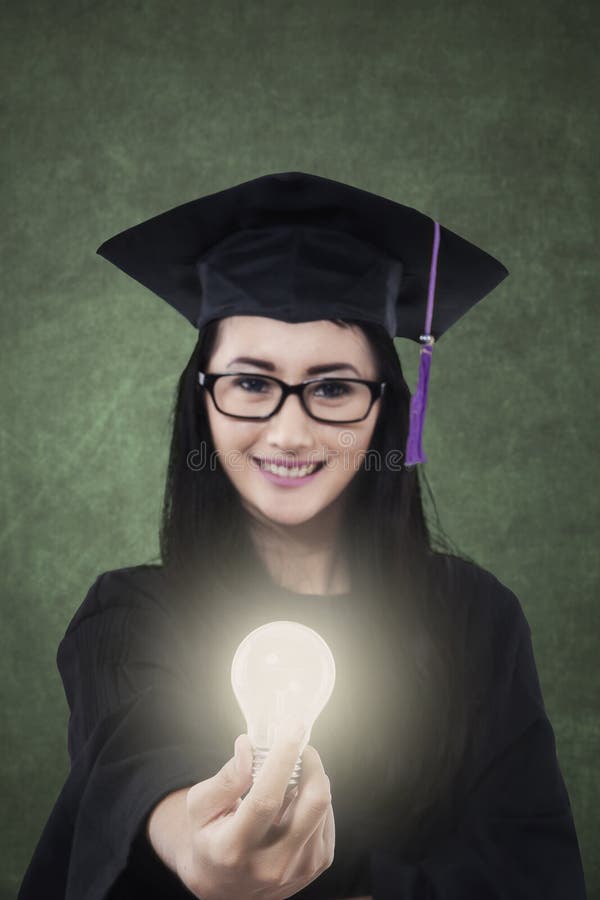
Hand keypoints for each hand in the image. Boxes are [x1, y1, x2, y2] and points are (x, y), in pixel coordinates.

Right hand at [176, 720, 334, 899]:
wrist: (223, 887)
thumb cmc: (209, 839)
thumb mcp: (200, 807)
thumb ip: (225, 777)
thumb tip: (248, 746)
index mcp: (235, 848)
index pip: (266, 798)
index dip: (283, 759)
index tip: (293, 729)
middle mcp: (271, 863)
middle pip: (312, 803)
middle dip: (311, 763)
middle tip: (298, 746)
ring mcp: (298, 869)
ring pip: (323, 807)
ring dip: (310, 780)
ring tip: (289, 778)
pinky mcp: (316, 867)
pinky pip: (326, 819)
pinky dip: (314, 800)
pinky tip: (294, 801)